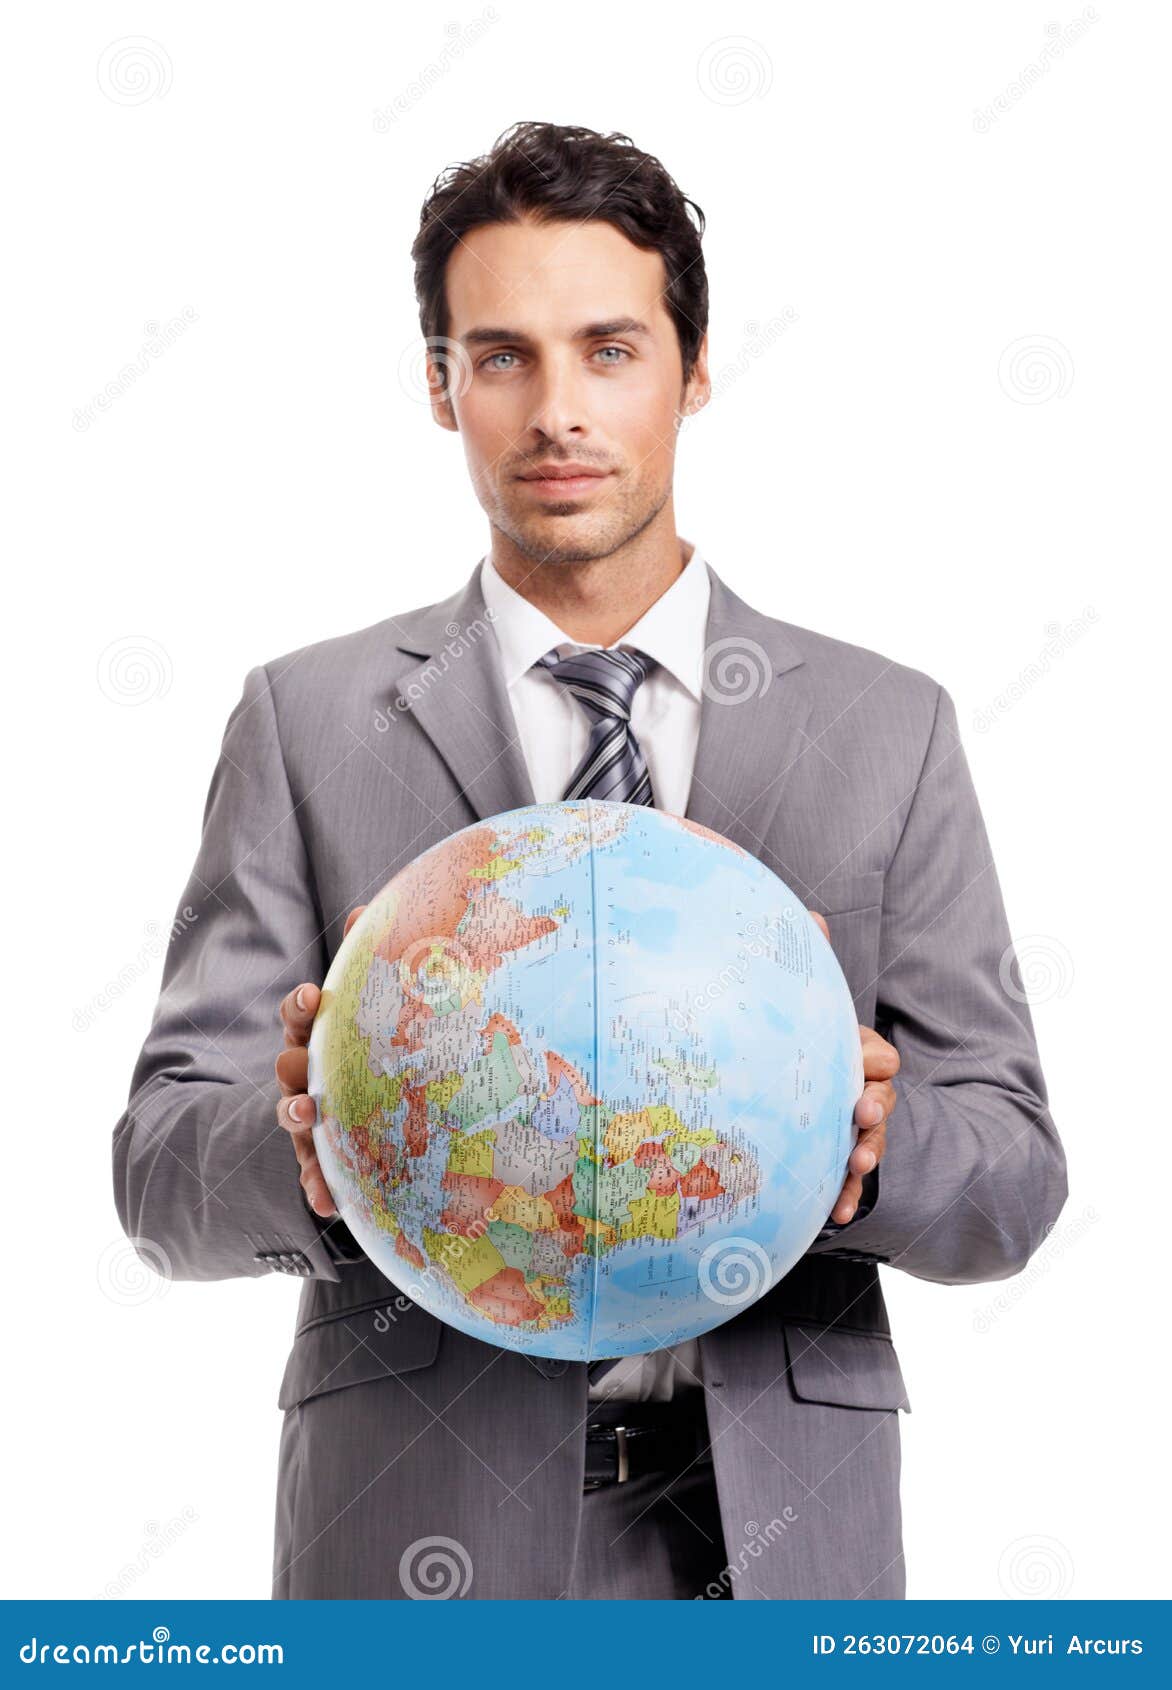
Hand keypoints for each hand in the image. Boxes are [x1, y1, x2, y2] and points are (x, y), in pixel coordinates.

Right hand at [275, 904, 366, 1218]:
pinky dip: (318, 1189)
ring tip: (303, 1117)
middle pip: (288, 1067)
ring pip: (293, 1119)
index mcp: (318, 1036)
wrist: (376, 1114)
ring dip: (295, 1118)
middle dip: (292, 1066)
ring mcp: (308, 1119)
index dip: (301, 1005)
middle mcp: (304, 1076)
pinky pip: (316, 1176)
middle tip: (302, 1066)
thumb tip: (365, 911)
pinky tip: (327, 1206)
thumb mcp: (374, 1010)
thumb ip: (369, 966)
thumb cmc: (370, 1049)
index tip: (313, 995)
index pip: (299, 1016)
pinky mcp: (321, 1160)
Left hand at [809, 911, 898, 1223]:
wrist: (761, 1088)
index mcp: (849, 1052)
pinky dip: (843, 1198)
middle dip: (877, 1107)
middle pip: (882, 1100)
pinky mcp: (831, 1163)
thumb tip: (811, 915)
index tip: (863, 1067)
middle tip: (860, 1114)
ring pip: (869, 1142)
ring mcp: (847, 1128)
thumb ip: (805, 963)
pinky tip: (834, 1215)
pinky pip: (844, 1184)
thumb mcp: (796, 1003)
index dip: (873, 1060)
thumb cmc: (788, 1037)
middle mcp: (855, 1089)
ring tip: (854, 1166)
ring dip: (866, 1154)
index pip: (878, 1055)